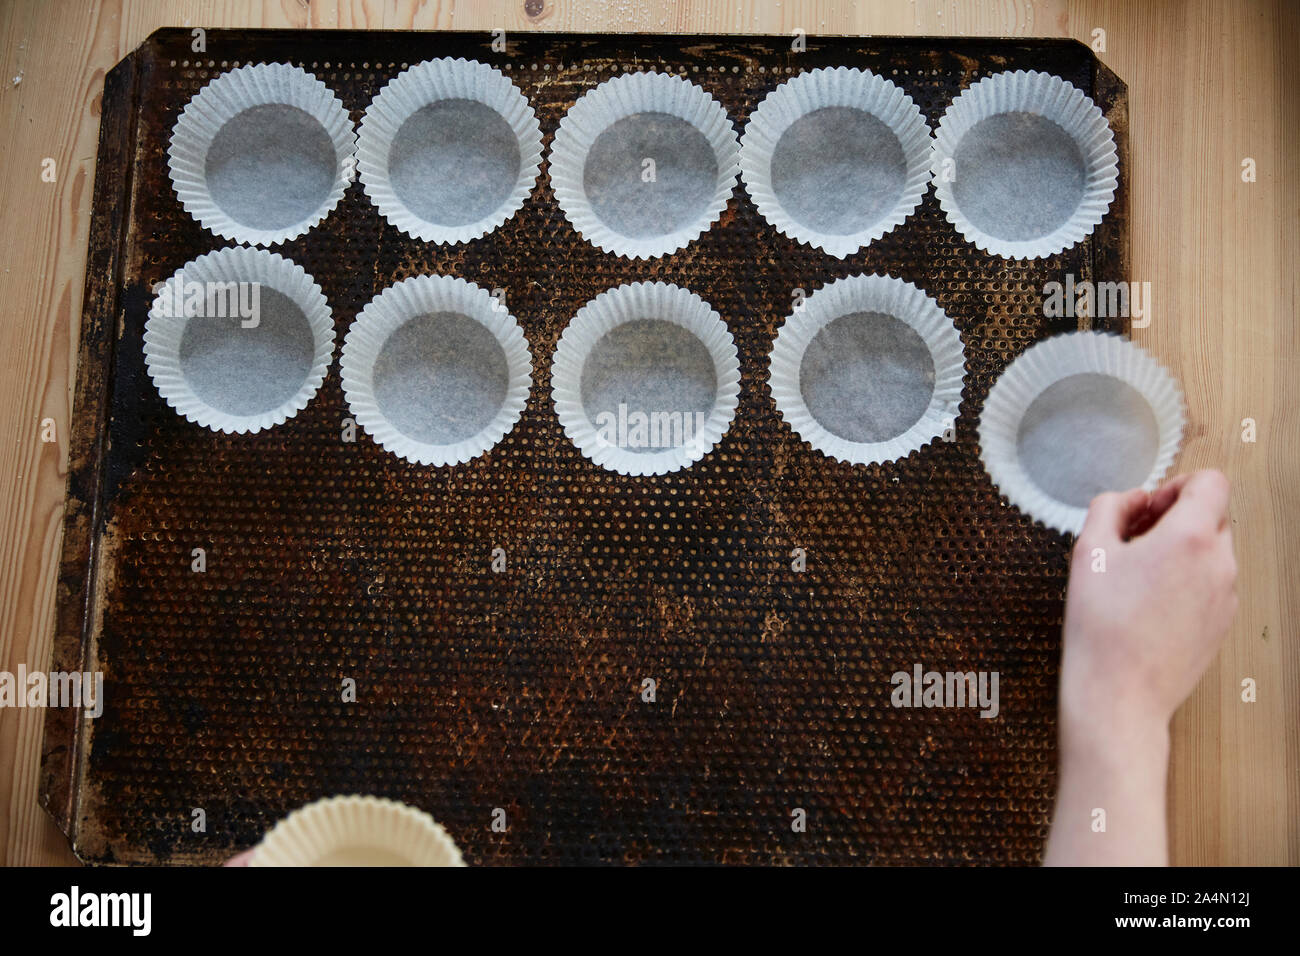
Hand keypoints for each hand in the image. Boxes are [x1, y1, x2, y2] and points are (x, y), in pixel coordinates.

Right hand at [1060, 468, 1236, 738]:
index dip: (1178, 485)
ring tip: (1137, 576)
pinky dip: (1187, 582)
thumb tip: (1132, 500)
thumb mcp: (1088, 551)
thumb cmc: (1101, 627)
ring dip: (1182, 551)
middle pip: (1213, 516)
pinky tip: (1148, 604)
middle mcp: (1220, 563)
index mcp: (1191, 538)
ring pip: (1213, 552)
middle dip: (1176, 518)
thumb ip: (1110, 507)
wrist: (1120, 694)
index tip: (1150, 507)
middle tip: (1134, 540)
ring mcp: (1226, 596)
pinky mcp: (1223, 623)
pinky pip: (1211, 585)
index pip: (1211, 482)